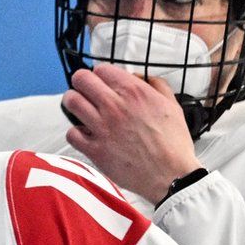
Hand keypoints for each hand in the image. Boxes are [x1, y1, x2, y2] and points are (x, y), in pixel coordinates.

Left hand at [61, 64, 202, 204]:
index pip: (101, 69)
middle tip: (87, 91)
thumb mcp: (172, 105)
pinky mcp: (94, 149)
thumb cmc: (173, 144)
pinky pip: (71, 132)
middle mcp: (115, 106)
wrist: (171, 176)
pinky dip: (76, 132)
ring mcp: (102, 128)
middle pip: (81, 79)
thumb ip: (155, 85)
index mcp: (134, 92)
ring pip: (71, 101)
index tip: (102, 81)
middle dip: (82, 83)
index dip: (100, 74)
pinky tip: (85, 134)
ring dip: (74, 102)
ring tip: (82, 109)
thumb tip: (139, 76)